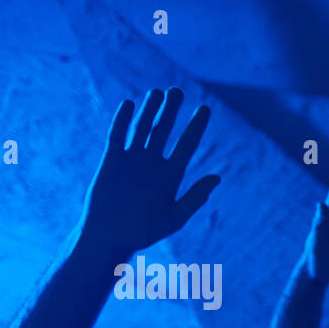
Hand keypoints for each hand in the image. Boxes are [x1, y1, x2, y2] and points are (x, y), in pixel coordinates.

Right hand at [77, 88, 219, 256]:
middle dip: (171, 111)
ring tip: (158, 92)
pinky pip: (118, 136)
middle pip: (165, 131)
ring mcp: (132, 160)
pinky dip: (122, 120)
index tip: (205, 109)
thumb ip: (195, 196)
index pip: (187, 145)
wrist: (111, 237)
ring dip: (150, 110)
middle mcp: (153, 163)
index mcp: (172, 175)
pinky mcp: (111, 160)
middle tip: (178, 91)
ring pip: (143, 128)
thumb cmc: (144, 231)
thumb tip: (217, 177)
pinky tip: (129, 105)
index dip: (196, 126)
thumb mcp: (175, 216)